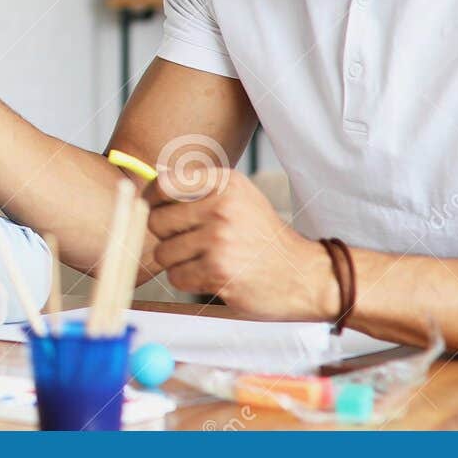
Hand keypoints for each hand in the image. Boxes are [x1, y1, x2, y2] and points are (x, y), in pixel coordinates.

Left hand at [145, 168, 337, 320]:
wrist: (305, 275)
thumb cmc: (263, 237)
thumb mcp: (239, 198)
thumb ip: (199, 188)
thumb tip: (153, 177)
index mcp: (225, 184)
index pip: (163, 185)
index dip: (151, 201)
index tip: (158, 212)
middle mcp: (222, 208)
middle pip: (156, 222)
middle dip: (166, 237)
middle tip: (189, 243)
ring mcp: (220, 240)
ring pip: (164, 253)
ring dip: (178, 262)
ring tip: (205, 261)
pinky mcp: (220, 272)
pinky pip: (177, 277)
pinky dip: (188, 281)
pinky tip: (212, 276)